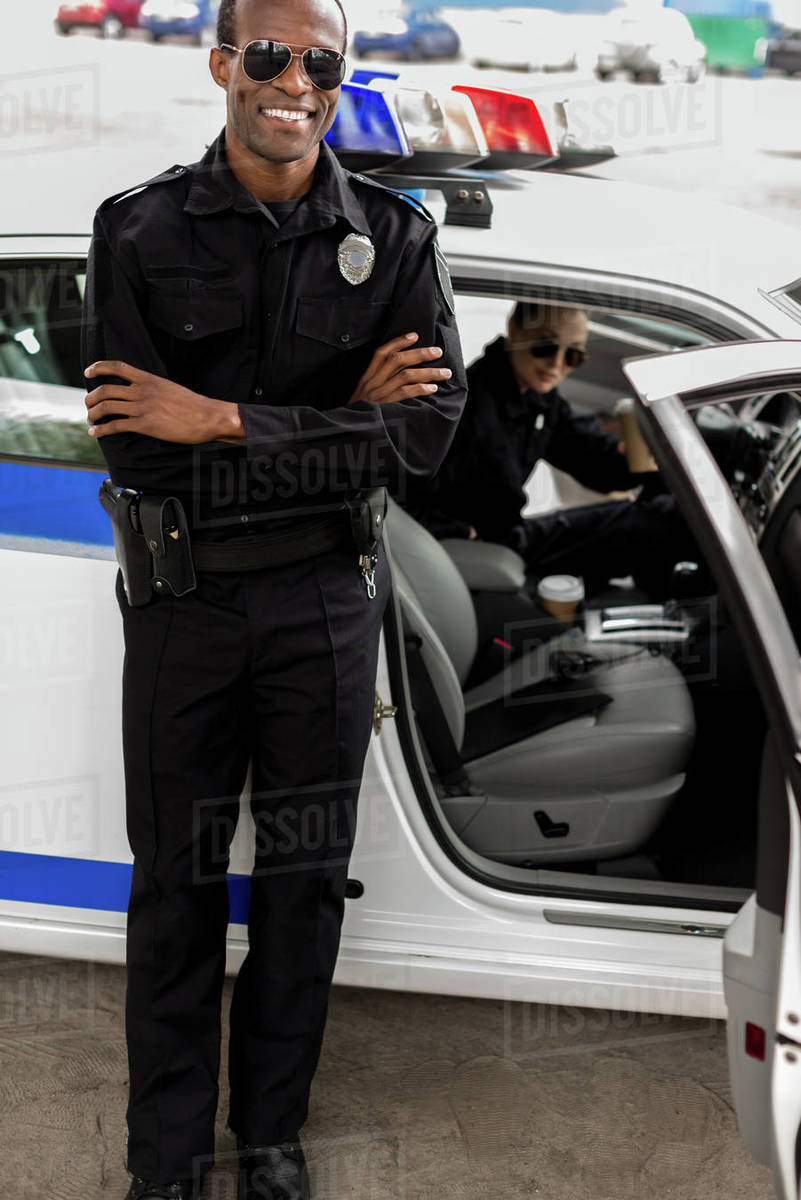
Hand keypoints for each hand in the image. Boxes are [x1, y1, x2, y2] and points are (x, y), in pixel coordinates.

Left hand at [84, 361, 243, 443]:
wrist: (208, 417)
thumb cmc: (193, 406)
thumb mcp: (170, 388)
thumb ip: (152, 389)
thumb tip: (139, 394)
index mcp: (149, 379)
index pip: (117, 367)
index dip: (98, 367)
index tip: (88, 372)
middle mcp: (142, 391)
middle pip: (106, 389)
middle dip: (91, 398)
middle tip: (88, 405)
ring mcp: (143, 408)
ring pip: (107, 407)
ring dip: (93, 414)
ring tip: (91, 420)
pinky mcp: (145, 425)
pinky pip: (116, 426)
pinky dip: (102, 430)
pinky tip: (96, 433)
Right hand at [349, 332, 451, 405]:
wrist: (348, 432)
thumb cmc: (360, 414)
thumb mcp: (363, 396)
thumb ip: (378, 384)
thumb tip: (402, 374)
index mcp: (366, 378)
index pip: (381, 353)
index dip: (398, 342)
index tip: (415, 335)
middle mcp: (372, 383)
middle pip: (397, 360)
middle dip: (420, 353)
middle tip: (438, 352)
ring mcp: (378, 395)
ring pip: (406, 375)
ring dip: (428, 373)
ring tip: (444, 373)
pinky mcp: (385, 407)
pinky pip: (405, 393)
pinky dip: (420, 389)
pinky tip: (432, 389)